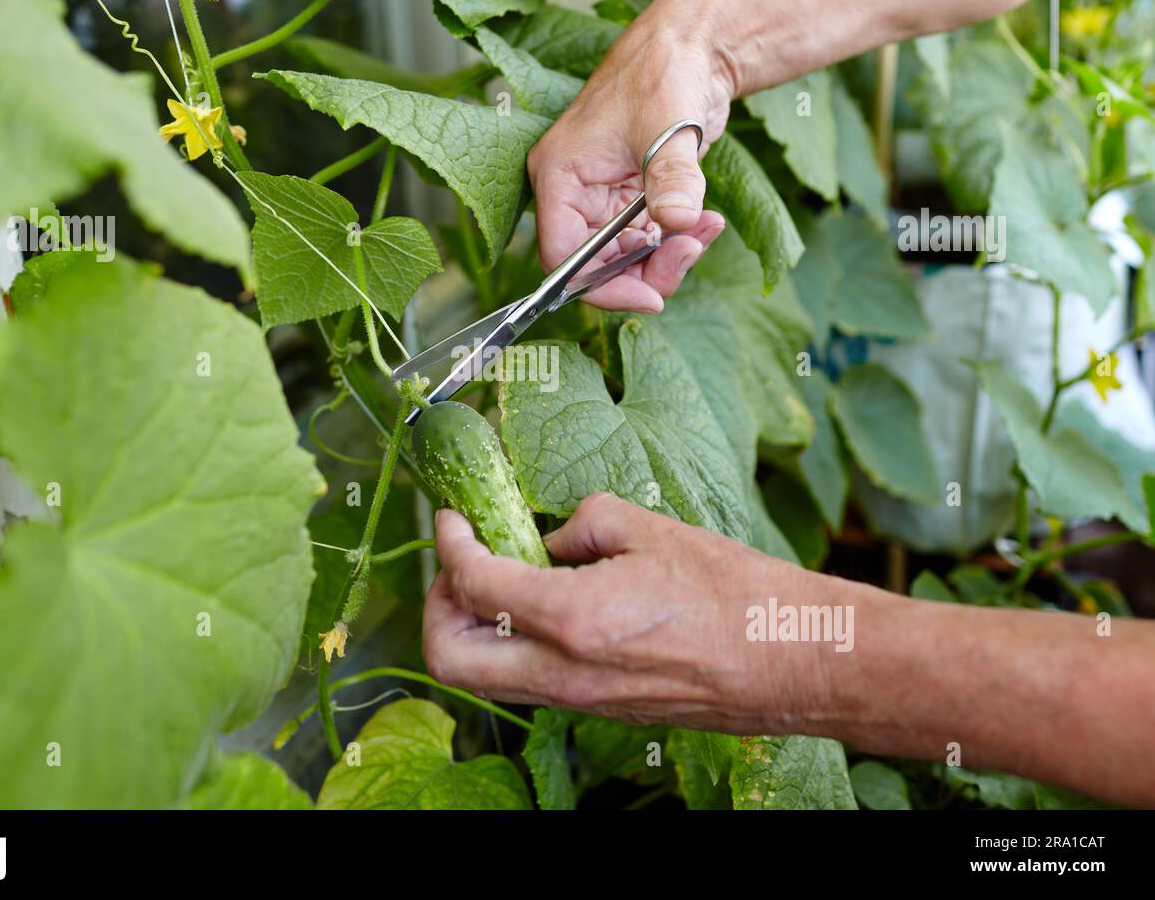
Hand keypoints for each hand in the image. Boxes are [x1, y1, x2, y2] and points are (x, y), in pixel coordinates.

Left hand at [422, 492, 871, 733]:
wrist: (790, 659)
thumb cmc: (733, 592)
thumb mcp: (649, 530)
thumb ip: (580, 525)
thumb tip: (547, 539)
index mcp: (570, 619)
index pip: (472, 583)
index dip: (450, 544)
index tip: (452, 518)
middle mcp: (562, 673)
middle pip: (448, 656)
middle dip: (438, 603)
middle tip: (462, 560)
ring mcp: (578, 701)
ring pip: (481, 679)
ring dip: (470, 627)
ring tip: (500, 579)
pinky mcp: (597, 710)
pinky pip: (525, 682)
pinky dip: (511, 644)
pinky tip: (544, 604)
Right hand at [527, 0, 733, 312]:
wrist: (692, 46)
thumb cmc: (664, 71)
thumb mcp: (668, 128)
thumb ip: (672, 179)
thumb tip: (679, 222)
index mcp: (560, 176)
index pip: (563, 257)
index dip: (601, 286)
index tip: (650, 295)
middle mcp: (574, 193)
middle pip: (596, 266)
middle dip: (645, 271)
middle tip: (691, 252)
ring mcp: (602, 198)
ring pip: (624, 259)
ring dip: (669, 256)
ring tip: (708, 229)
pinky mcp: (630, 198)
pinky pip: (647, 241)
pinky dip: (678, 241)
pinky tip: (708, 222)